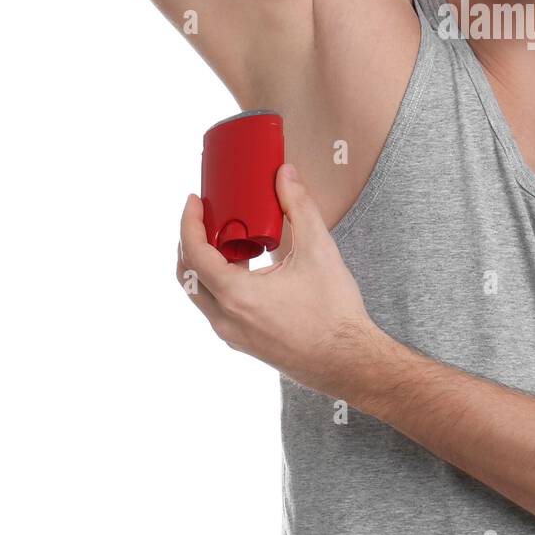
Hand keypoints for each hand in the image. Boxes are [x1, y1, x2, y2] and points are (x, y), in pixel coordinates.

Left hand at [175, 163, 381, 396]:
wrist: (347, 360)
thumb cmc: (333, 311)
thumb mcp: (319, 250)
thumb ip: (299, 206)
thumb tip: (285, 174)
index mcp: (237, 296)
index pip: (194, 254)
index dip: (189, 223)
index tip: (193, 201)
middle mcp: (225, 319)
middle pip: (187, 275)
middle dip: (190, 240)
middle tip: (204, 215)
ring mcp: (231, 334)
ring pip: (200, 293)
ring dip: (205, 262)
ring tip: (228, 236)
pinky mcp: (242, 342)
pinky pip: (217, 307)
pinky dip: (219, 281)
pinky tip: (245, 266)